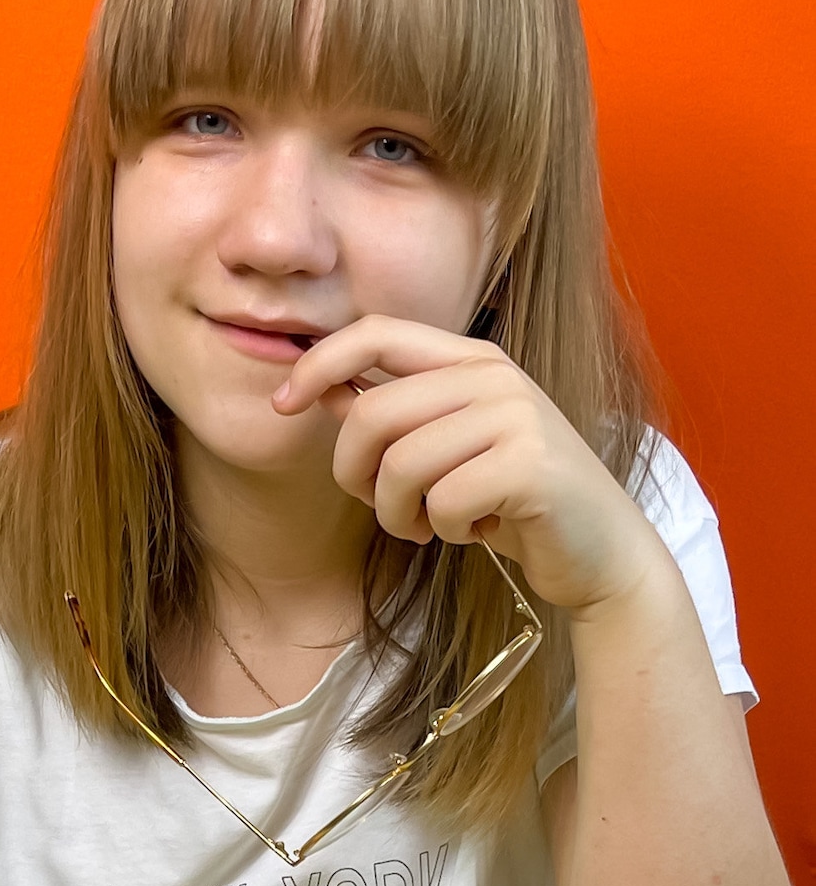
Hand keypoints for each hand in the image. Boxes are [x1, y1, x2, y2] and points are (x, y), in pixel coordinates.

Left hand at [272, 315, 663, 615]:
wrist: (601, 552)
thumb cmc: (514, 501)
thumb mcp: (448, 449)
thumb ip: (394, 417)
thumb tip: (323, 393)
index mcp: (470, 359)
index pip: (375, 333)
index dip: (318, 363)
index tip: (283, 403)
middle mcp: (493, 376)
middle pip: (372, 414)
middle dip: (356, 475)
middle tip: (384, 507)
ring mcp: (517, 416)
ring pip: (400, 465)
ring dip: (400, 514)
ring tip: (432, 526)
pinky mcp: (530, 465)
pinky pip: (443, 502)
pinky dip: (447, 530)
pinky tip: (477, 531)